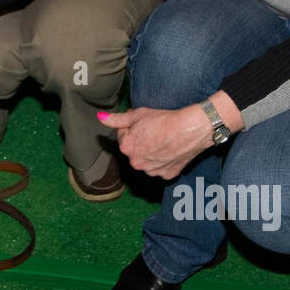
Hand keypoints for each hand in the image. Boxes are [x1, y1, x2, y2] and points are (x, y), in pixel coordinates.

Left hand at [98, 105, 213, 180]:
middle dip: (141, 141)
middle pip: (135, 150)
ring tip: (164, 140)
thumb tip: (100, 118)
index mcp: (126, 147)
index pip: (123, 135)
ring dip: (152, 152)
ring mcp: (151, 171)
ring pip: (147, 160)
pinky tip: (171, 150)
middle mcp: (136, 162)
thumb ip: (116, 119)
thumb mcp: (137, 114)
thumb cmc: (164, 120)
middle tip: (155, 131)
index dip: (133, 127)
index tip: (145, 123)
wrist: (190, 129)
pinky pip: (161, 168)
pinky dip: (165, 160)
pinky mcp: (166, 175)